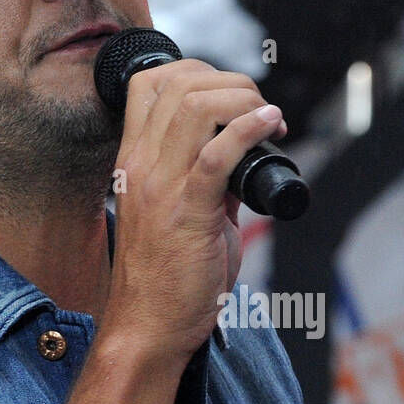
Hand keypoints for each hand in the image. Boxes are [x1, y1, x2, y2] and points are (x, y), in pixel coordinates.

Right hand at [101, 58, 286, 364]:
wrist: (147, 329)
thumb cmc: (163, 281)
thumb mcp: (177, 216)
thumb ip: (205, 181)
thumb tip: (242, 157)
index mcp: (133, 162)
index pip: (150, 83)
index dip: (198, 73)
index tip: (233, 97)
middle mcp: (141, 166)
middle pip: (178, 82)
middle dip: (230, 82)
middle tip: (260, 108)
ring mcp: (162, 187)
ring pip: (197, 106)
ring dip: (243, 100)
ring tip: (269, 119)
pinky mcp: (188, 212)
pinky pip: (219, 153)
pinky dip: (250, 128)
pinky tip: (271, 126)